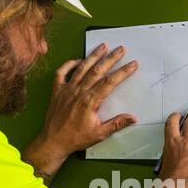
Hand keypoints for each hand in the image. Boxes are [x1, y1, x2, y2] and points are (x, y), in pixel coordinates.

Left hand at [35, 44, 137, 159]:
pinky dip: (69, 65)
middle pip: (98, 70)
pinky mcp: (57, 91)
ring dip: (93, 56)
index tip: (133, 64)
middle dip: (111, 58)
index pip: (110, 82)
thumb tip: (133, 117)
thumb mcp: (99, 134)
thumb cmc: (76, 138)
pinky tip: (77, 60)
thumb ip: (117, 124)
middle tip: (121, 48)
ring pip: (82, 68)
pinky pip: (62, 73)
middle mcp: (79, 91)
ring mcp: (67, 89)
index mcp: (91, 101)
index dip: (123, 72)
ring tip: (102, 46)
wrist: (53, 141)